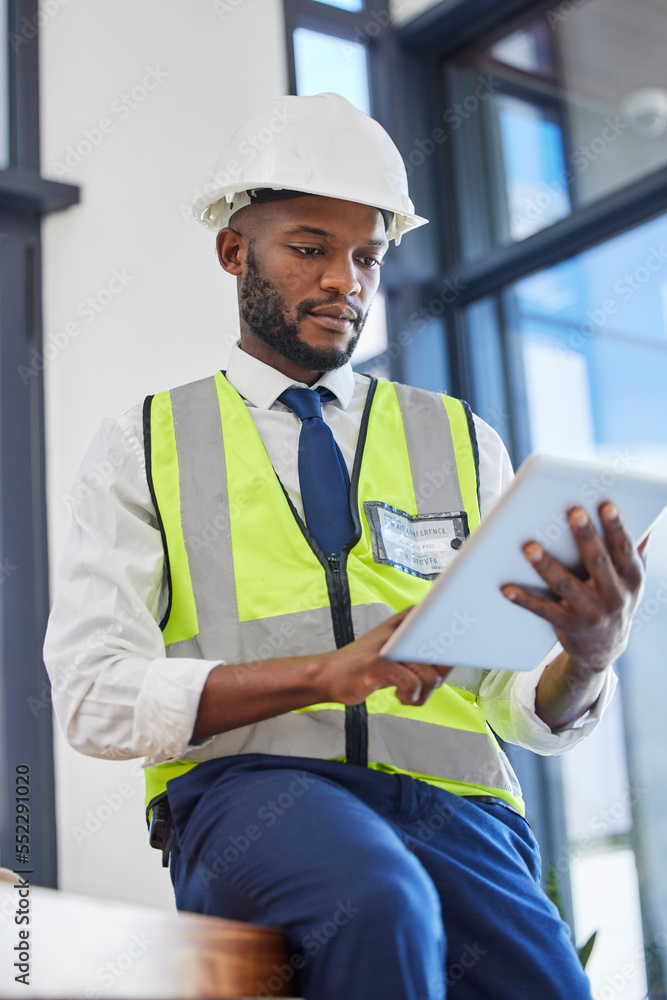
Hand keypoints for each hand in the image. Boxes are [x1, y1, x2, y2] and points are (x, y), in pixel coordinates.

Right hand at [315, 610, 452, 706]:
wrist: (329, 674)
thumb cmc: (366, 665)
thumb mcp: (394, 650)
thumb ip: (421, 651)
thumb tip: (453, 659)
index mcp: (405, 620)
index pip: (445, 626)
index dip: (455, 647)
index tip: (447, 662)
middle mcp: (399, 628)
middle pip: (442, 655)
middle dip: (437, 678)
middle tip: (421, 686)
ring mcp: (388, 646)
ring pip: (430, 675)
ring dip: (423, 693)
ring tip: (408, 694)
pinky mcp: (378, 665)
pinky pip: (411, 684)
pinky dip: (410, 696)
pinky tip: (399, 696)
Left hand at [501, 502, 644, 673]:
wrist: (605, 649)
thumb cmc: (615, 600)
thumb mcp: (632, 579)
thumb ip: (635, 552)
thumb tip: (644, 522)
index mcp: (630, 579)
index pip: (624, 549)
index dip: (617, 528)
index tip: (607, 506)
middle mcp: (614, 596)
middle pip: (597, 561)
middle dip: (586, 536)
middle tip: (573, 513)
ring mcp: (590, 612)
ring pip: (565, 585)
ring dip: (547, 566)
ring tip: (529, 547)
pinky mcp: (567, 624)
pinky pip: (543, 610)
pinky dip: (524, 599)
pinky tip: (507, 589)